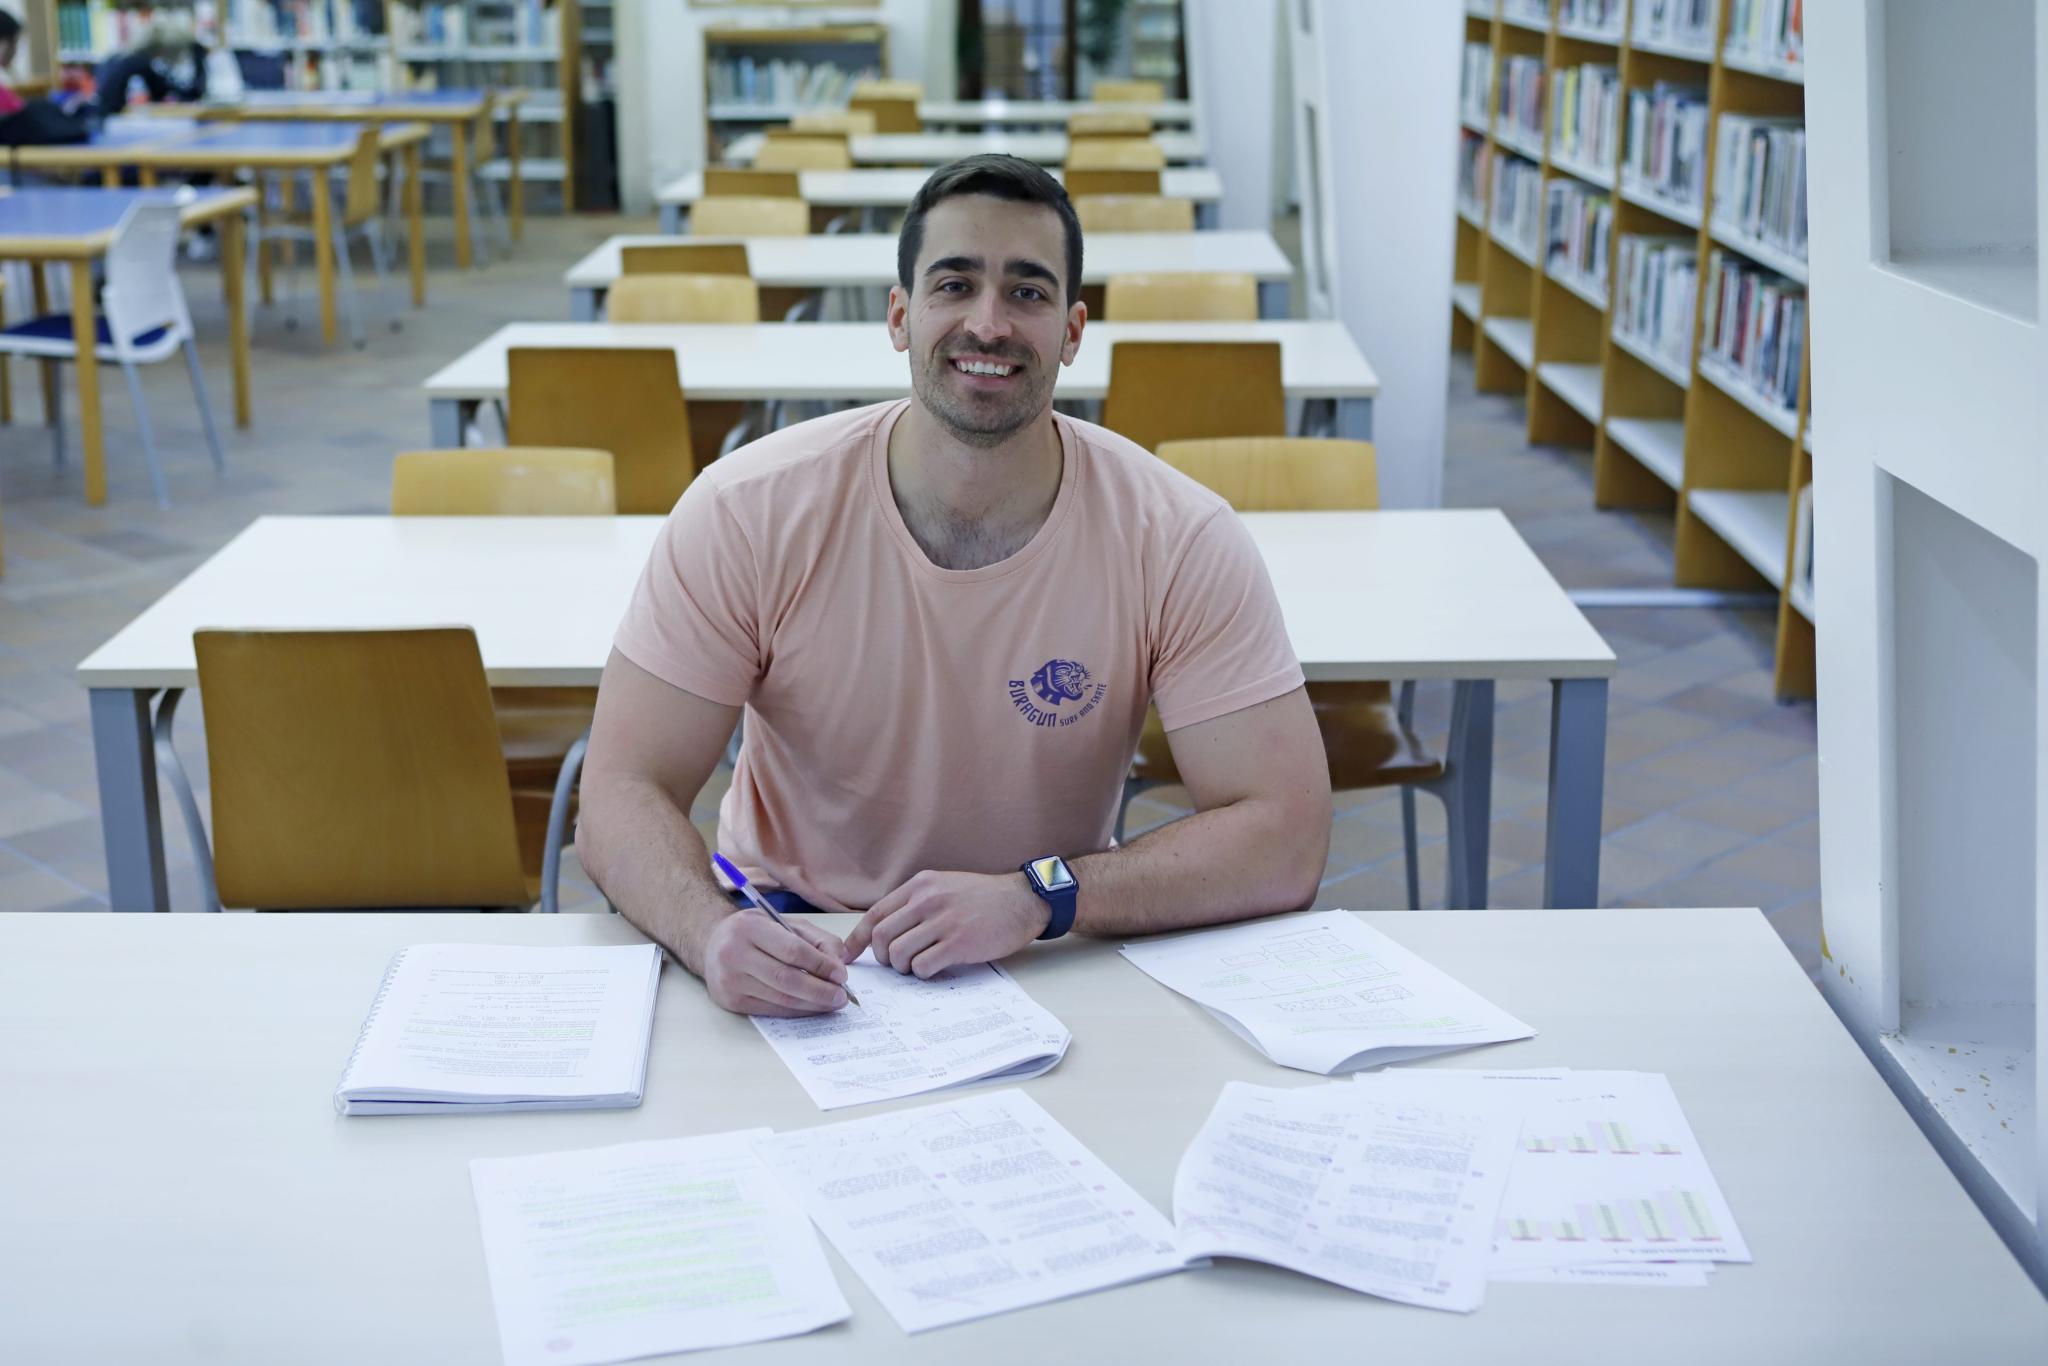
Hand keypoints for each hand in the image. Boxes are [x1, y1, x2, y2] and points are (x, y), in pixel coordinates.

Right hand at [699, 910, 849, 1016]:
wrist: (711, 944)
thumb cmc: (754, 932)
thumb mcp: (784, 922)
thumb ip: (816, 939)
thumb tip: (838, 964)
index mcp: (749, 927)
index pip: (792, 950)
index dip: (821, 965)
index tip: (841, 975)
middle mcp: (734, 954)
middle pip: (786, 979)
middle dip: (820, 990)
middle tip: (841, 996)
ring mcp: (729, 981)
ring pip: (780, 998)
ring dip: (811, 1004)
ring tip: (831, 1003)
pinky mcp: (730, 1002)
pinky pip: (771, 1010)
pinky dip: (795, 1011)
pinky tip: (810, 1007)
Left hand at [844, 870, 1050, 978]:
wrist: (1022, 901)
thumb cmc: (982, 897)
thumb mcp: (944, 886)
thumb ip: (915, 903)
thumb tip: (885, 931)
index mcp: (920, 886)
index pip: (875, 915)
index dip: (857, 940)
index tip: (849, 955)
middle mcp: (927, 901)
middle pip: (881, 937)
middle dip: (883, 958)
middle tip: (896, 964)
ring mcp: (943, 921)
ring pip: (899, 954)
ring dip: (904, 968)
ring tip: (919, 965)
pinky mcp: (959, 943)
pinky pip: (923, 966)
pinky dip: (923, 973)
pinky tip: (936, 967)